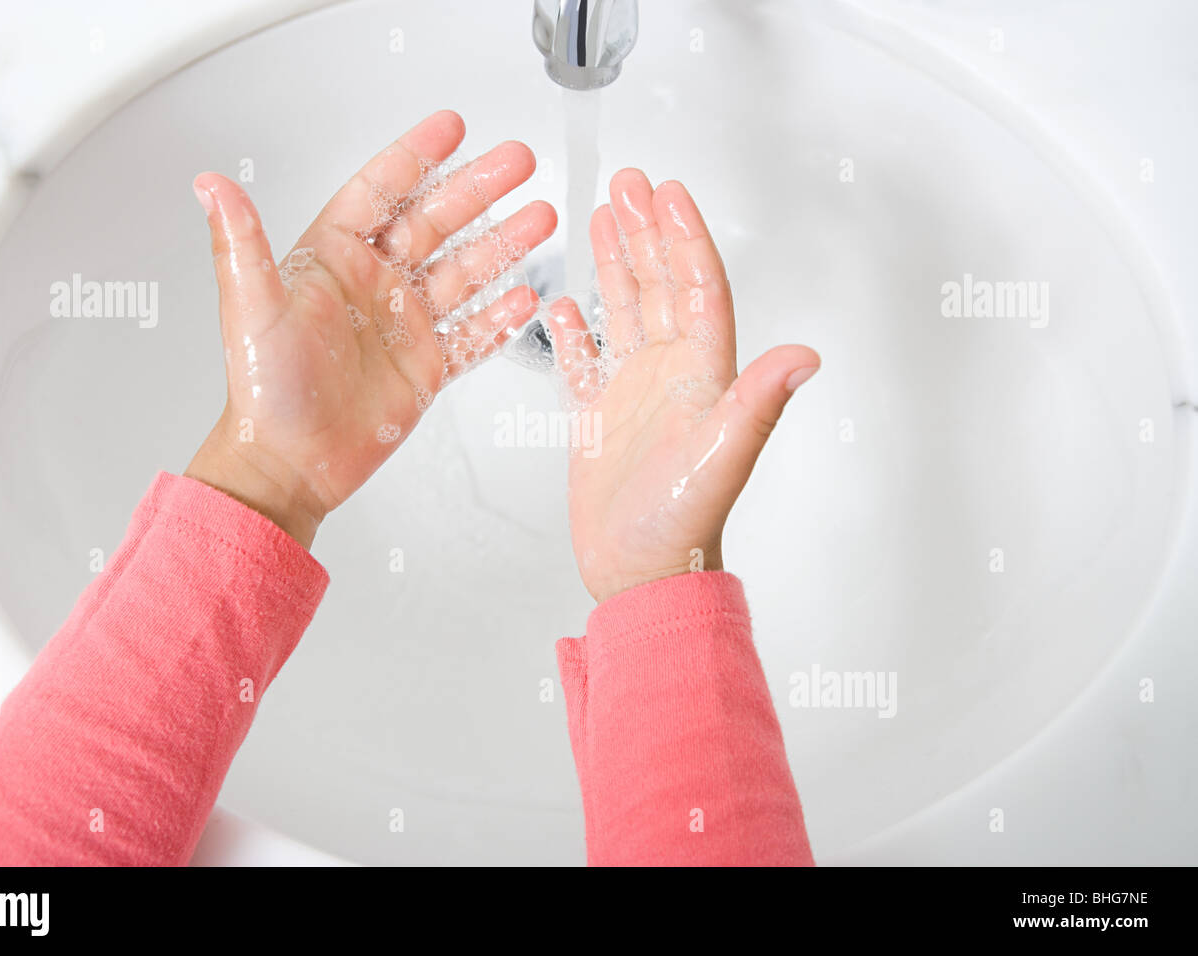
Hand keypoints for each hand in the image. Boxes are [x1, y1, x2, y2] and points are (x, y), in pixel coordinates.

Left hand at [185, 111, 554, 546]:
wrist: (288, 463)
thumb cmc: (264, 389)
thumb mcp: (250, 307)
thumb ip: (240, 242)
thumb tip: (211, 185)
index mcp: (333, 259)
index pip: (381, 191)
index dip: (417, 156)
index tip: (451, 127)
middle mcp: (373, 285)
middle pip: (436, 222)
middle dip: (479, 189)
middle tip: (517, 162)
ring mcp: (404, 325)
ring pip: (465, 271)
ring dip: (503, 243)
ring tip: (541, 217)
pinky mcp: (426, 368)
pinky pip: (473, 334)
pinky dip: (500, 317)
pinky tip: (526, 296)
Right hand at [549, 169, 818, 601]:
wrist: (641, 573)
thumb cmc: (683, 525)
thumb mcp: (723, 457)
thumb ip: (759, 402)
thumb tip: (806, 357)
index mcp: (705, 375)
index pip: (700, 289)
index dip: (685, 237)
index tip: (670, 193)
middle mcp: (674, 376)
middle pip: (664, 285)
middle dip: (647, 231)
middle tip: (630, 183)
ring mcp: (636, 395)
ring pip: (628, 311)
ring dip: (616, 264)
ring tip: (601, 217)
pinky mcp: (600, 419)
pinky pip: (586, 361)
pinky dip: (575, 330)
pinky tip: (563, 304)